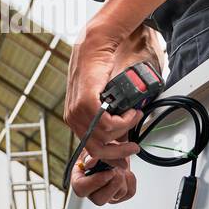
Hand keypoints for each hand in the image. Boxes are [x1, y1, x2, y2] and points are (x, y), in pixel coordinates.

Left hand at [64, 21, 142, 162]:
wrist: (94, 48)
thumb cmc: (98, 71)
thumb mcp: (102, 101)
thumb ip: (106, 119)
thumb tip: (120, 137)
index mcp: (74, 120)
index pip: (90, 149)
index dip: (108, 157)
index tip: (122, 159)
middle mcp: (73, 118)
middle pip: (96, 149)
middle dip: (119, 152)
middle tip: (133, 148)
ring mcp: (78, 111)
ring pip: (106, 135)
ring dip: (126, 128)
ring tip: (134, 116)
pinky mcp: (87, 102)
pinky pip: (108, 122)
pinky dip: (124, 120)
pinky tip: (130, 112)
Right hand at [70, 153, 136, 205]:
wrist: (114, 150)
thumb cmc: (100, 148)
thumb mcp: (95, 147)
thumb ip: (93, 155)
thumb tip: (91, 162)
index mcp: (79, 179)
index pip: (80, 189)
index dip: (95, 182)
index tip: (108, 172)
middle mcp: (91, 191)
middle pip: (99, 200)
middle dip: (113, 184)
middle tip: (116, 170)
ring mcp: (106, 195)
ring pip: (118, 195)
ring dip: (123, 177)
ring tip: (119, 167)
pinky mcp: (120, 196)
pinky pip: (130, 192)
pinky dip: (131, 179)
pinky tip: (125, 172)